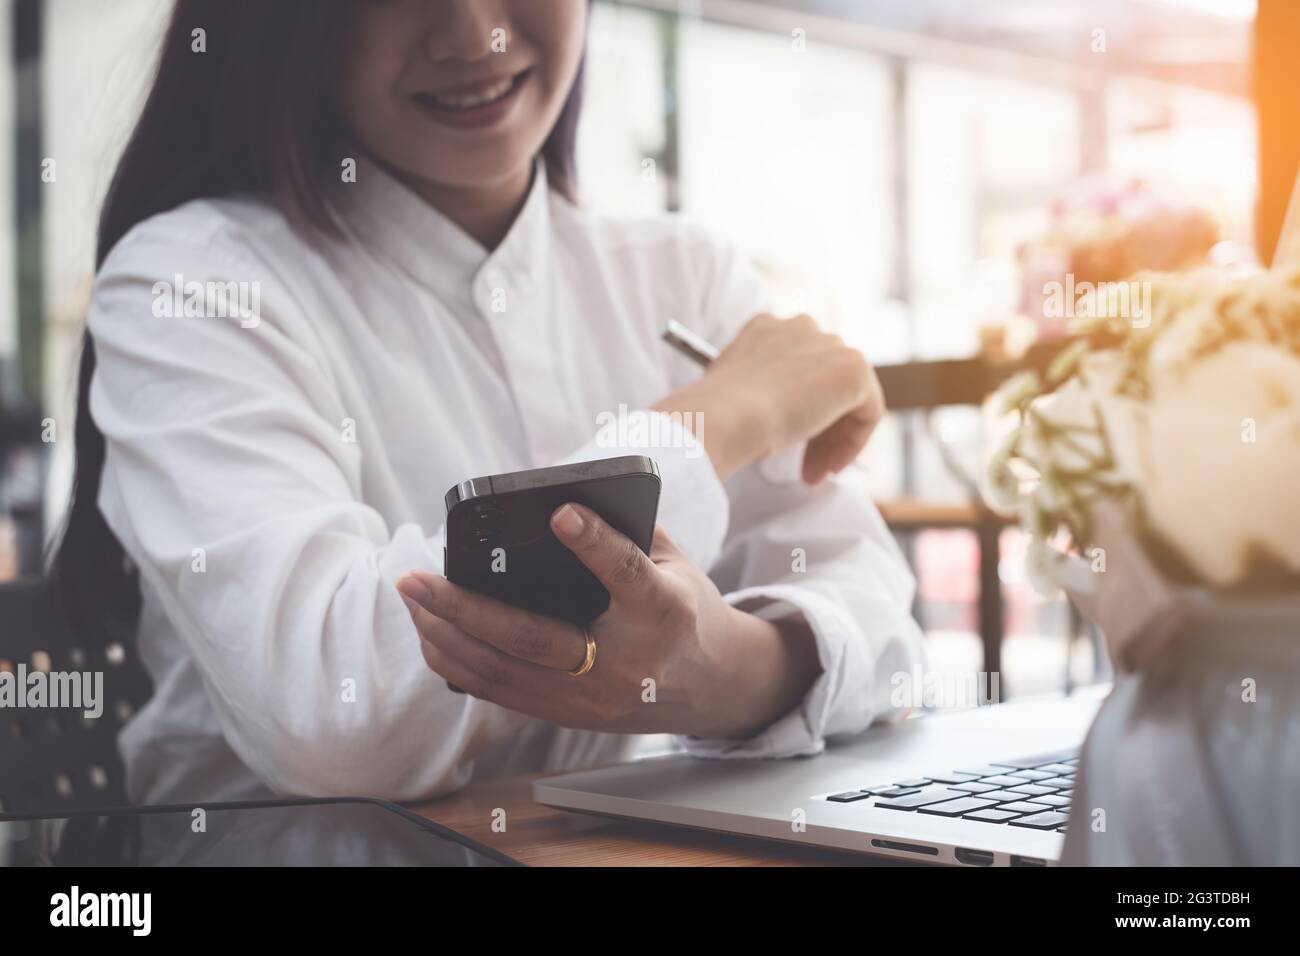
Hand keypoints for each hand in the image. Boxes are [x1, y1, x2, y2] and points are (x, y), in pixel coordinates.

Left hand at [396, 503, 820, 738]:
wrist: (711, 689)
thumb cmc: (685, 610)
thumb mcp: (674, 564)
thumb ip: (626, 533)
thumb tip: (559, 502)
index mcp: (663, 612)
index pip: (625, 573)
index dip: (594, 544)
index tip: (559, 514)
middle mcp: (624, 661)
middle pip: (532, 639)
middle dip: (464, 608)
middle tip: (416, 578)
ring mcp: (593, 697)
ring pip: (503, 672)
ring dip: (446, 636)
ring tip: (412, 601)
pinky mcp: (570, 715)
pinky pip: (501, 693)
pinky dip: (459, 664)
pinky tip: (431, 636)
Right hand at [653, 313, 883, 483]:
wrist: (724, 415)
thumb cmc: (715, 413)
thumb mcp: (730, 395)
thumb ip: (754, 392)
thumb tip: (767, 416)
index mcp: (766, 329)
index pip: (796, 367)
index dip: (794, 408)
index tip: (782, 442)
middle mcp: (801, 327)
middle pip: (825, 381)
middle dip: (819, 427)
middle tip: (803, 465)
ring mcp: (830, 346)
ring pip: (848, 398)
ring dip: (833, 440)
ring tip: (811, 472)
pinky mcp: (853, 371)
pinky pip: (868, 412)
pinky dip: (852, 444)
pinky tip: (827, 466)